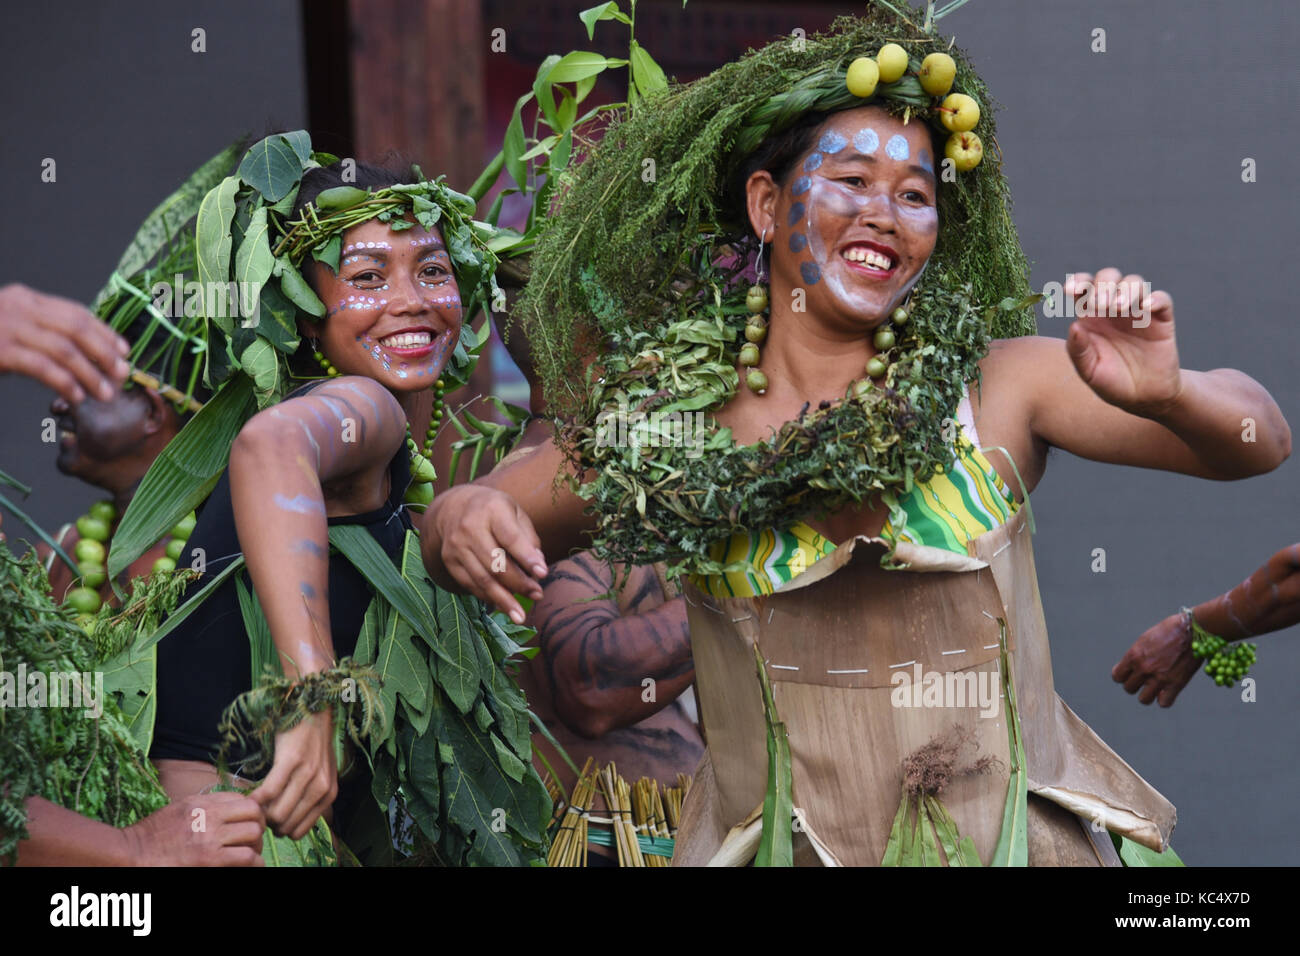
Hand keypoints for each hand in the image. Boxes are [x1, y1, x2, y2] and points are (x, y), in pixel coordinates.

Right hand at [0, 283, 129, 402]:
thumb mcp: (14, 327)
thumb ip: (43, 332)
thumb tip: (86, 354)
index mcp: (27, 299)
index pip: (77, 313)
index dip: (105, 333)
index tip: (123, 353)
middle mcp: (19, 307)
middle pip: (76, 328)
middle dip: (104, 353)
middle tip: (121, 375)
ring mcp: (8, 327)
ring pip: (64, 350)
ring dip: (90, 374)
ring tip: (104, 393)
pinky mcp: (0, 349)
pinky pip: (42, 367)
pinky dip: (64, 382)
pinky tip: (75, 396)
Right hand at [125, 792, 265, 865]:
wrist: (130, 854)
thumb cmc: (151, 836)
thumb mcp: (178, 809)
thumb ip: (204, 807)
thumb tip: (228, 808)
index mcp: (202, 803)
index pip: (243, 799)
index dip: (252, 812)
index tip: (249, 824)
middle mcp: (209, 816)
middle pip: (254, 813)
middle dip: (259, 826)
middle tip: (253, 840)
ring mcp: (210, 837)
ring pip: (254, 833)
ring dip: (257, 845)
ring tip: (251, 854)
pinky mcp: (210, 859)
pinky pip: (247, 857)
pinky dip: (255, 862)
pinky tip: (250, 866)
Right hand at [251, 709, 337, 839]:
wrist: (314, 711)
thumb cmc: (313, 745)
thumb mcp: (322, 775)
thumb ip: (312, 799)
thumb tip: (289, 825)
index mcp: (329, 794)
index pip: (299, 831)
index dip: (281, 830)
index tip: (270, 821)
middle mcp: (322, 787)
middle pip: (286, 825)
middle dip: (269, 823)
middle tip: (259, 812)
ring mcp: (308, 774)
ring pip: (277, 813)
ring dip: (261, 812)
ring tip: (255, 803)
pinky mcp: (292, 761)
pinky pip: (269, 791)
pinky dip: (256, 798)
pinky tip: (251, 794)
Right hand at [424, 485, 546, 622]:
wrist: (454, 508)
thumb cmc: (494, 512)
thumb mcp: (515, 512)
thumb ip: (528, 538)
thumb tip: (538, 567)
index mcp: (492, 509)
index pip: (511, 537)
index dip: (527, 557)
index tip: (543, 574)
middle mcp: (470, 527)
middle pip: (496, 563)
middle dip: (519, 583)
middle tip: (537, 595)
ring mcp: (456, 545)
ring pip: (482, 579)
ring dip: (503, 599)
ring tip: (520, 615)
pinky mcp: (449, 561)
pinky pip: (470, 585)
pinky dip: (488, 597)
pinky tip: (503, 606)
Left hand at [1064, 268, 1181, 415]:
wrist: (1144, 397)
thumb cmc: (1111, 382)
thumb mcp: (1089, 371)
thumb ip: (1078, 350)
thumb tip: (1073, 325)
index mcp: (1091, 316)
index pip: (1083, 289)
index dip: (1077, 282)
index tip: (1069, 290)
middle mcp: (1113, 308)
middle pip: (1108, 278)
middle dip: (1103, 285)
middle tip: (1101, 305)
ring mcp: (1138, 311)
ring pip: (1134, 282)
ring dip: (1126, 289)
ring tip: (1120, 307)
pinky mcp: (1161, 319)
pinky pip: (1162, 299)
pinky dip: (1154, 298)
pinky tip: (1145, 308)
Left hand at [1112, 611, 1199, 706]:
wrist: (1192, 629)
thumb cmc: (1170, 630)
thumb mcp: (1146, 640)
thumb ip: (1138, 655)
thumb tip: (1135, 668)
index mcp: (1133, 655)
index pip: (1117, 676)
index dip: (1123, 676)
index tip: (1131, 674)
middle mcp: (1143, 668)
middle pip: (1129, 688)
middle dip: (1135, 684)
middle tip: (1145, 679)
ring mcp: (1159, 678)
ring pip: (1143, 699)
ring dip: (1148, 695)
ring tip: (1155, 687)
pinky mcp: (1176, 684)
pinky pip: (1164, 703)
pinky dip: (1165, 699)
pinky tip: (1167, 691)